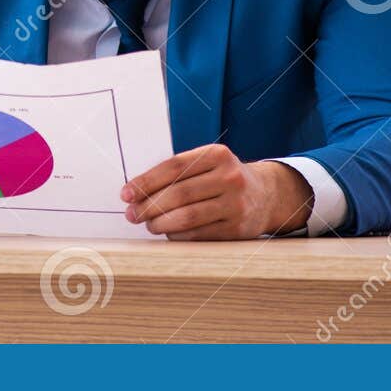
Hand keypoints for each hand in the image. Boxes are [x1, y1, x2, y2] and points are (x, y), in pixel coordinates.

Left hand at [122, 144, 311, 239]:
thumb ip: (175, 173)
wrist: (265, 195)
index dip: (146, 181)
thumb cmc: (222, 178)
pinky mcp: (238, 228)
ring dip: (161, 224)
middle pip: (179, 193)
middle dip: (149, 206)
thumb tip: (134, 193)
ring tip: (149, 224)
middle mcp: (230, 177)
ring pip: (188, 216)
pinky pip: (199, 235)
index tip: (125, 194)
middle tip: (132, 214)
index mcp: (216, 154)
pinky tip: (169, 233)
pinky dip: (178, 235)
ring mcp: (236, 204)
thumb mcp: (205, 164)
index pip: (173, 166)